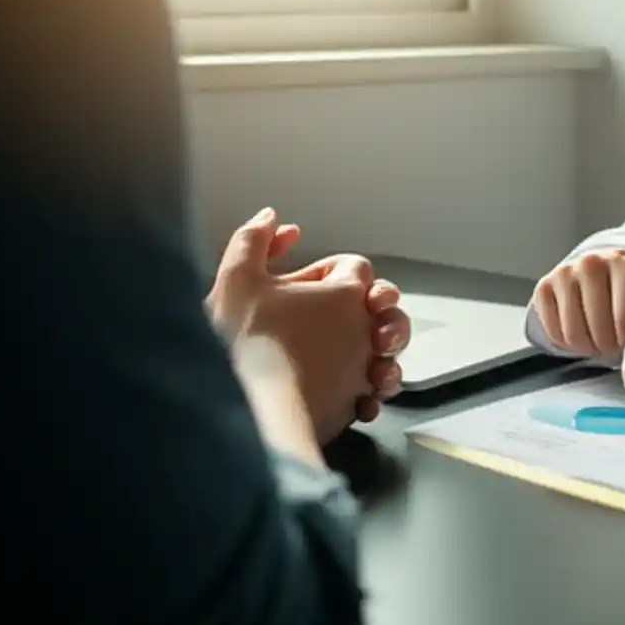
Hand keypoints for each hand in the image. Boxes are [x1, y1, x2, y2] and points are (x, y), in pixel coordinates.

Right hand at [207, 208, 410, 440]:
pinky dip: (361, 393)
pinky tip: (339, 393)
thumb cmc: (243, 340)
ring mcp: (364, 370)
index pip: (356, 267)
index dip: (328, 270)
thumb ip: (254, 240)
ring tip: (335, 353)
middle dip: (364, 311)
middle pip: (386, 310)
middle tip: (331, 319)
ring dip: (368, 353)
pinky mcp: (353, 406)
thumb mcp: (238, 277)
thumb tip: (271, 217)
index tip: (300, 286)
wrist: (249, 406)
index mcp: (347, 294)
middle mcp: (366, 331)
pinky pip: (371, 395)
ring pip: (386, 355)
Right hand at [533, 248, 624, 355]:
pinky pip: (554, 334)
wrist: (605, 267)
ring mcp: (564, 274)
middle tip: (617, 343)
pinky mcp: (543, 287)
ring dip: (590, 348)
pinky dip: (569, 343)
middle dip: (612, 348)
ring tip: (599, 337)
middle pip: (600, 331)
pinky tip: (581, 330)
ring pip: (574, 335)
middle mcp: (592, 264)